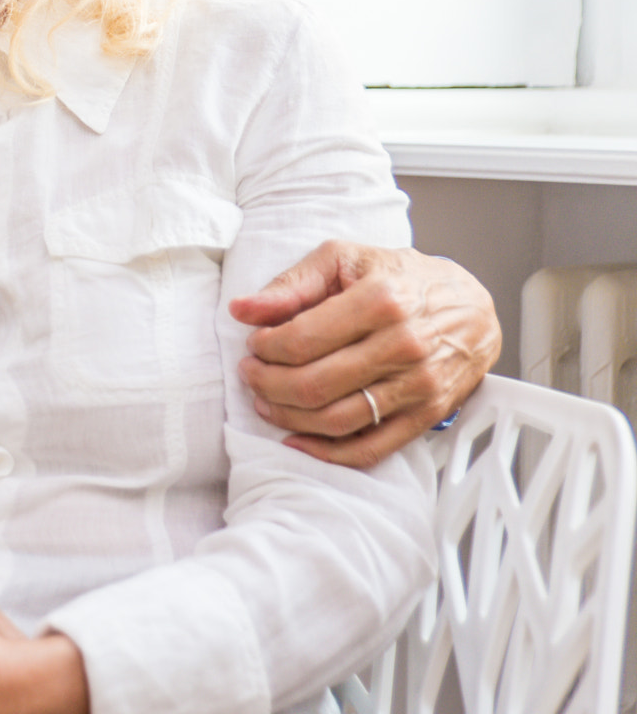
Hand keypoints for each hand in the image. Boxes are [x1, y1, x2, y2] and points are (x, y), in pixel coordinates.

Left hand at [231, 241, 500, 466]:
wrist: (472, 307)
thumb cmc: (400, 278)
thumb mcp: (344, 260)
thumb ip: (291, 285)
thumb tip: (241, 309)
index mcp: (380, 301)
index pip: (301, 340)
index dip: (264, 348)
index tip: (253, 345)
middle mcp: (403, 346)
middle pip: (313, 384)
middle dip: (266, 384)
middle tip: (250, 373)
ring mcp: (418, 386)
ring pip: (335, 420)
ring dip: (287, 417)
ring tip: (265, 400)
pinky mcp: (427, 415)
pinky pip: (370, 448)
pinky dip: (327, 453)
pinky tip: (296, 439)